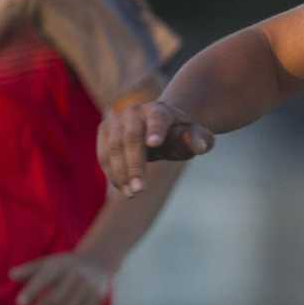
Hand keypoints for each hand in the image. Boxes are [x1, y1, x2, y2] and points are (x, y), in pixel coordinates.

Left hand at [9, 252, 113, 304]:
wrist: (99, 262)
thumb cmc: (65, 266)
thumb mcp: (48, 262)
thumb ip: (29, 270)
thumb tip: (11, 276)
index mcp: (61, 264)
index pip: (43, 278)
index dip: (31, 292)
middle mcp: (76, 275)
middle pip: (55, 299)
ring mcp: (89, 288)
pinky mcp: (98, 299)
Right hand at [98, 100, 214, 197]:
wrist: (159, 123)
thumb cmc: (180, 133)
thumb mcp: (196, 136)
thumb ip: (200, 139)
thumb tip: (199, 146)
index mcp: (159, 110)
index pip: (158, 119)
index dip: (156, 130)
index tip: (155, 144)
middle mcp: (135, 111)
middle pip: (131, 137)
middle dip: (134, 165)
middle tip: (139, 190)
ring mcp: (116, 119)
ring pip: (113, 147)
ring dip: (120, 173)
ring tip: (131, 194)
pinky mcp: (104, 131)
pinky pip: (103, 154)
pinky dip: (111, 172)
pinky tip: (122, 188)